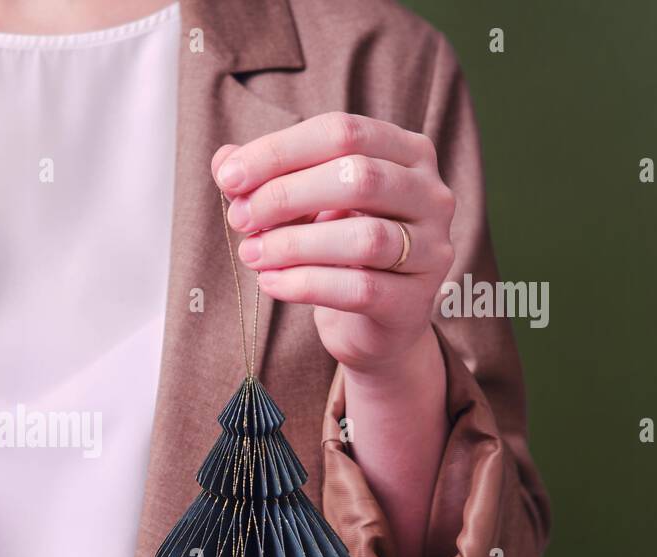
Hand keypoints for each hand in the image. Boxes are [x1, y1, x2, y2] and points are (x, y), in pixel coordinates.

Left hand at [213, 111, 455, 377]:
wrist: (371, 323)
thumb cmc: (337, 252)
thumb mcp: (303, 206)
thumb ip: (267, 178)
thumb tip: (225, 160)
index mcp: (406, 152)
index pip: (343, 132)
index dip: (280, 151)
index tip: (229, 178)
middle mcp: (429, 194)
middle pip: (359, 177)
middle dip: (286, 196)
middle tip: (240, 218)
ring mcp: (431, 249)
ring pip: (364, 238)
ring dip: (293, 244)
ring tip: (252, 254)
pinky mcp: (414, 301)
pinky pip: (359, 289)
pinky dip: (305, 284)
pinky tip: (271, 283)